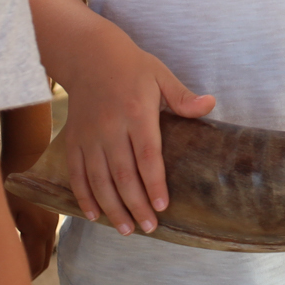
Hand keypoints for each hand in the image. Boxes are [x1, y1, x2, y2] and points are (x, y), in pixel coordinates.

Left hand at [8, 193, 60, 277]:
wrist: (22, 162)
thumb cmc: (9, 186)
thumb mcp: (3, 212)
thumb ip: (5, 238)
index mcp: (38, 230)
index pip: (35, 263)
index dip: (25, 277)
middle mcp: (49, 228)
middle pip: (43, 261)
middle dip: (30, 274)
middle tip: (13, 283)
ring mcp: (52, 221)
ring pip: (46, 251)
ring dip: (34, 263)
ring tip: (16, 270)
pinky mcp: (50, 215)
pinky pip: (45, 240)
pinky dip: (36, 251)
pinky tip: (22, 251)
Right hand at [57, 23, 213, 236]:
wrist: (89, 56)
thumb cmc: (132, 67)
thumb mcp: (161, 75)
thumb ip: (183, 97)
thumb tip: (210, 105)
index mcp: (137, 112)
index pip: (147, 156)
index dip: (154, 183)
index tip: (163, 206)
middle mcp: (110, 127)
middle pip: (123, 175)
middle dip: (136, 205)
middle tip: (149, 228)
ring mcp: (89, 136)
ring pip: (99, 180)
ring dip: (112, 208)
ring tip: (126, 229)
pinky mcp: (73, 140)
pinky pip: (76, 173)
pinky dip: (84, 196)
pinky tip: (95, 215)